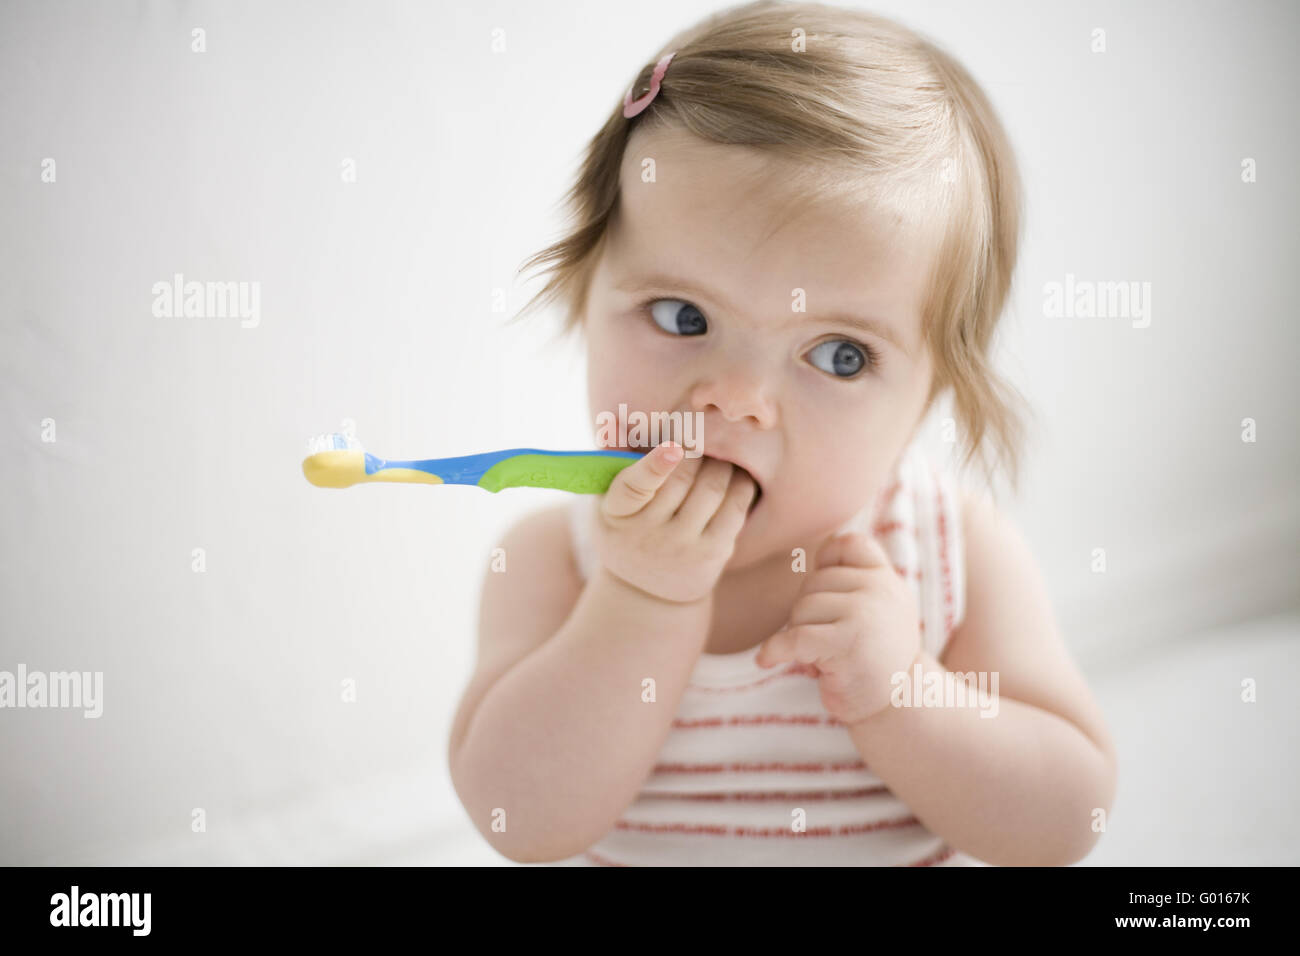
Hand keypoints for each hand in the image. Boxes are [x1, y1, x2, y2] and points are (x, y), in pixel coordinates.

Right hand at [593, 442, 757, 604]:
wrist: (647, 591)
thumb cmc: (627, 530)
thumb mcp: (607, 504)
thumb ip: (612, 462)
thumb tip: (611, 420)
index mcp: (616, 514)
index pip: (633, 488)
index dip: (654, 466)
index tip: (672, 448)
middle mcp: (648, 534)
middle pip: (681, 480)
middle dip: (696, 452)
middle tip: (700, 439)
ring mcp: (682, 546)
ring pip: (712, 490)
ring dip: (721, 464)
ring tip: (719, 457)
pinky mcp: (712, 553)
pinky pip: (735, 509)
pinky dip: (740, 485)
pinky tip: (737, 476)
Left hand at [754, 531, 921, 725]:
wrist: (898, 706)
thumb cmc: (876, 658)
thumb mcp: (878, 610)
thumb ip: (856, 581)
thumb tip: (818, 552)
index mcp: (886, 580)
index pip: (850, 546)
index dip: (828, 562)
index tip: (825, 593)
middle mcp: (880, 591)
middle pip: (814, 582)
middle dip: (809, 615)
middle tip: (827, 645)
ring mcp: (864, 614)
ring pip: (802, 609)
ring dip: (800, 636)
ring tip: (824, 659)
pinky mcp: (846, 643)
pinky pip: (793, 637)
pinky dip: (774, 651)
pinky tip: (767, 661)